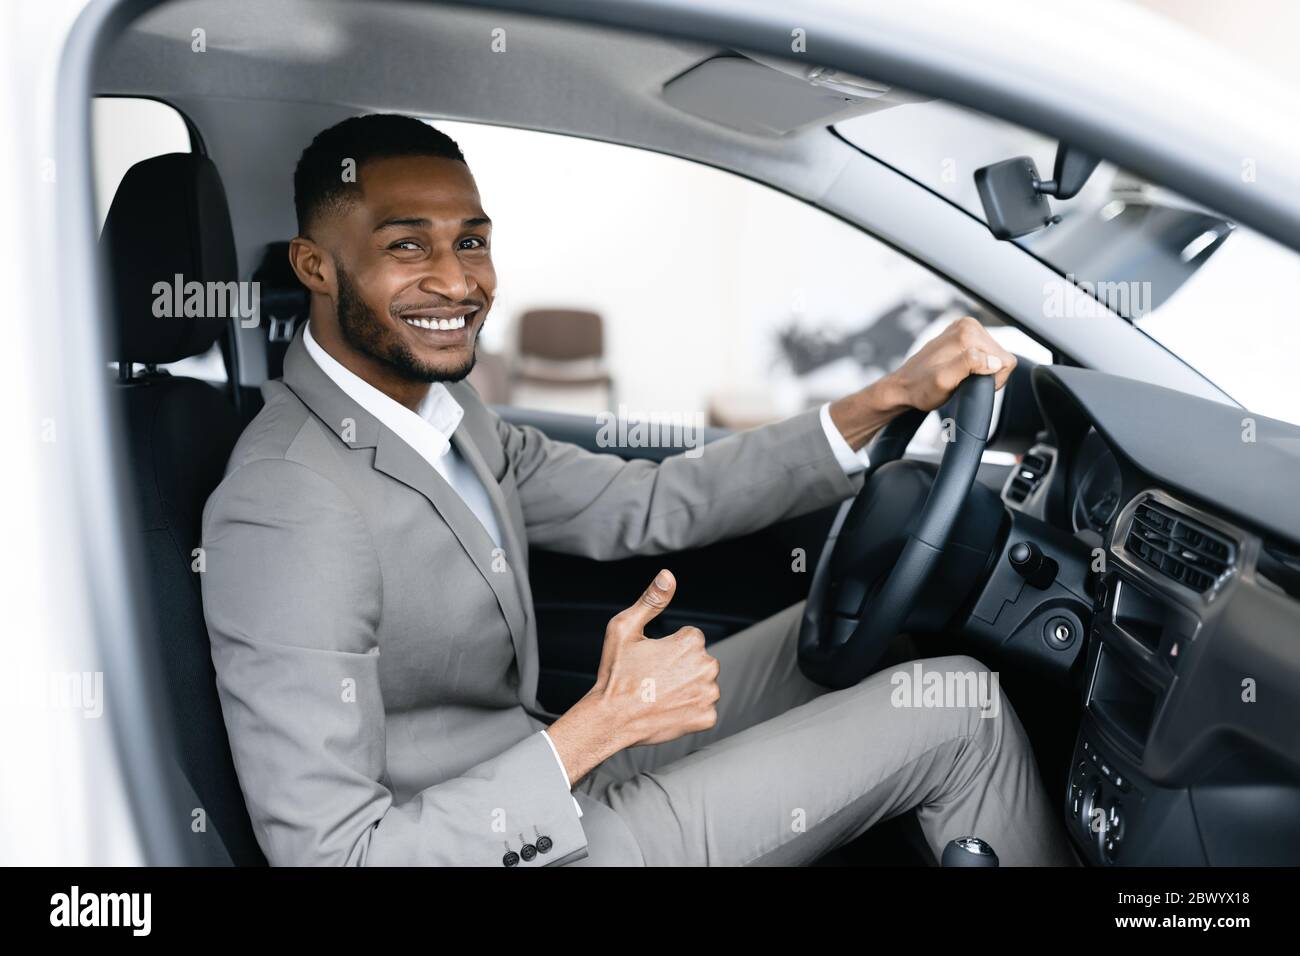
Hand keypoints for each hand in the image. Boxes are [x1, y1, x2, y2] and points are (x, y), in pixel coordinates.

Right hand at [545, 570, 719, 785]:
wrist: (610, 719)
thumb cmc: (615, 673)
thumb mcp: (624, 628)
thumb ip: (651, 600)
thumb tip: (668, 576)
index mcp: (691, 642)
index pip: (691, 638)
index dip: (669, 648)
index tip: (651, 660)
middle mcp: (707, 666)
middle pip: (699, 661)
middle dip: (681, 667)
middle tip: (653, 679)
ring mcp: (708, 694)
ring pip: (703, 684)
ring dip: (687, 688)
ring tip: (660, 695)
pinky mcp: (706, 717)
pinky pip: (704, 709)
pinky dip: (690, 710)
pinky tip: (669, 710)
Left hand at [828, 316, 1016, 448]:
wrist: (902, 387)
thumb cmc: (920, 388)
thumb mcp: (944, 381)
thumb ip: (968, 365)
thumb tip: (993, 360)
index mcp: (967, 331)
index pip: (1005, 360)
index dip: (993, 379)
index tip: (970, 384)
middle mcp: (967, 325)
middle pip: (1000, 356)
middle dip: (987, 374)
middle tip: (963, 382)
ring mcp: (964, 328)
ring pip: (993, 356)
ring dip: (981, 370)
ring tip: (960, 377)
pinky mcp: (961, 335)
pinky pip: (984, 352)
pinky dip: (976, 365)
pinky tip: (960, 371)